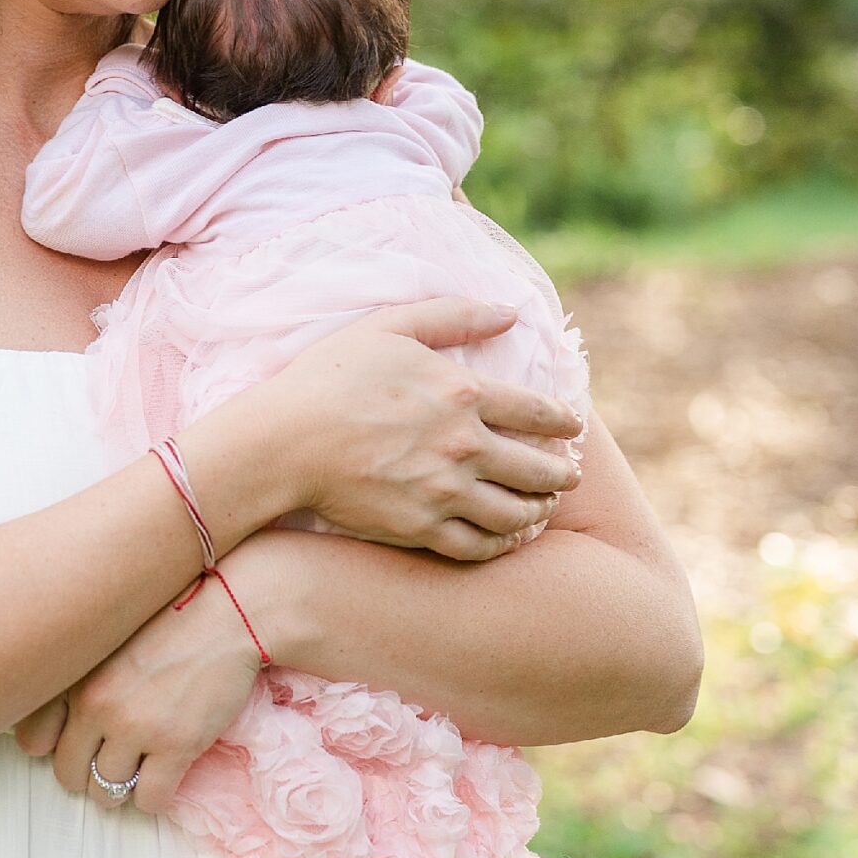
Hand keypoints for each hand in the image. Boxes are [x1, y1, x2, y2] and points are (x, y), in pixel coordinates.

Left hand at [11, 567, 264, 816]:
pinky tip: (165, 774)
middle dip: (88, 775)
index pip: (32, 740)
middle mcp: (95, 703)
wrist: (228, 613)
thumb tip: (50, 723)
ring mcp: (135, 726)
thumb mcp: (108, 636)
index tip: (77, 744)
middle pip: (69, 774)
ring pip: (107, 792)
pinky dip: (154, 797)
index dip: (56, 749)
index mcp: (75, 674)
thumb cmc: (170, 621)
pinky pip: (149, 800)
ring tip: (140, 769)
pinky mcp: (175, 745)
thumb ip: (78, 674)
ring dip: (122, 788)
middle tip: (112, 761)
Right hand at [242, 298, 583, 561]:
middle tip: (570, 475)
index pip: (538, 412)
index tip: (573, 426)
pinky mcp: (422, 530)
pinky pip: (482, 546)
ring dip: (541, 510)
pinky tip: (508, 536)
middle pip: (540, 468)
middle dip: (563, 473)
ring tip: (544, 507)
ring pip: (518, 513)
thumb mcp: (391, 327)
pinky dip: (505, 543)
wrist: (284, 442)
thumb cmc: (331, 377)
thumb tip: (511, 312)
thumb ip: (453, 315)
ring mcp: (445, 492)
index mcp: (463, 392)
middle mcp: (465, 445)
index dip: (564, 421)